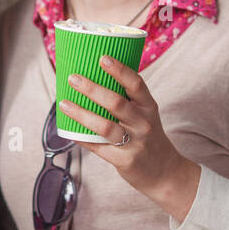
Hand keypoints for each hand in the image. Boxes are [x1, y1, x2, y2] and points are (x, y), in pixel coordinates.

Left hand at [57, 55, 200, 220]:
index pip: (136, 84)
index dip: (120, 70)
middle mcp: (143, 123)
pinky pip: (98, 147)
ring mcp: (135, 143)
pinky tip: (68, 130)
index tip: (103, 57)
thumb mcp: (145, 115)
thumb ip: (126, 100)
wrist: (165, 172)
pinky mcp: (125, 160)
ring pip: (105, 126)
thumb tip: (92, 77)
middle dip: (92, 89)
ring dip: (81, 114)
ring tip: (64, 103)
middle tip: (73, 78)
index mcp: (148, 107)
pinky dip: (82, 138)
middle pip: (116, 103)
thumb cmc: (148, 136)